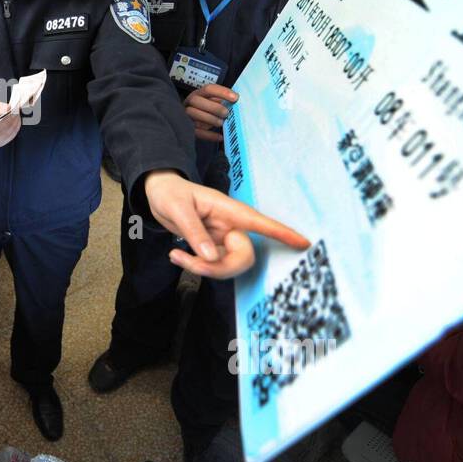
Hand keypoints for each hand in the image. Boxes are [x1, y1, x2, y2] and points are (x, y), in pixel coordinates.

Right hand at [0, 98, 20, 147]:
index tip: (13, 110)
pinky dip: (15, 126)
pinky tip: (14, 118)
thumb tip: (9, 108)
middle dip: (13, 119)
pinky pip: (11, 135)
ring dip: (15, 122)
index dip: (5, 119)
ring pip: (11, 133)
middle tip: (17, 107)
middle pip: (4, 131)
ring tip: (15, 111)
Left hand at [143, 170, 309, 277]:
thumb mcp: (178, 209)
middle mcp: (231, 226)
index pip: (261, 223)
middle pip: (243, 256)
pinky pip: (213, 266)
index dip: (283, 234)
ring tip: (177, 256)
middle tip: (187, 262)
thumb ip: (195, 233)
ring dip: (203, 269)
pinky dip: (196, 266)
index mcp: (229, 210)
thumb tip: (211, 259)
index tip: (304, 243)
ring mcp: (223, 238)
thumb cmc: (170, 193)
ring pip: (227, 266)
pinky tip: (177, 255)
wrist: (158, 193)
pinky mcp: (213, 248)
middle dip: (219, 268)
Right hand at [183, 84, 237, 142]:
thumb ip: (223, 101)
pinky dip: (209, 135)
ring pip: (194, 114)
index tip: (235, 98)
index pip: (209, 89)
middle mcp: (191, 102)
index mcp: (199, 93)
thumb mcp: (214, 101)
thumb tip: (237, 103)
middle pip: (197, 101)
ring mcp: (187, 115)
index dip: (222, 92)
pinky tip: (220, 137)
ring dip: (210, 119)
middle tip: (227, 113)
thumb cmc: (208, 108)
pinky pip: (197, 131)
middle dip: (214, 107)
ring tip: (222, 123)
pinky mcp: (188, 128)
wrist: (195, 119)